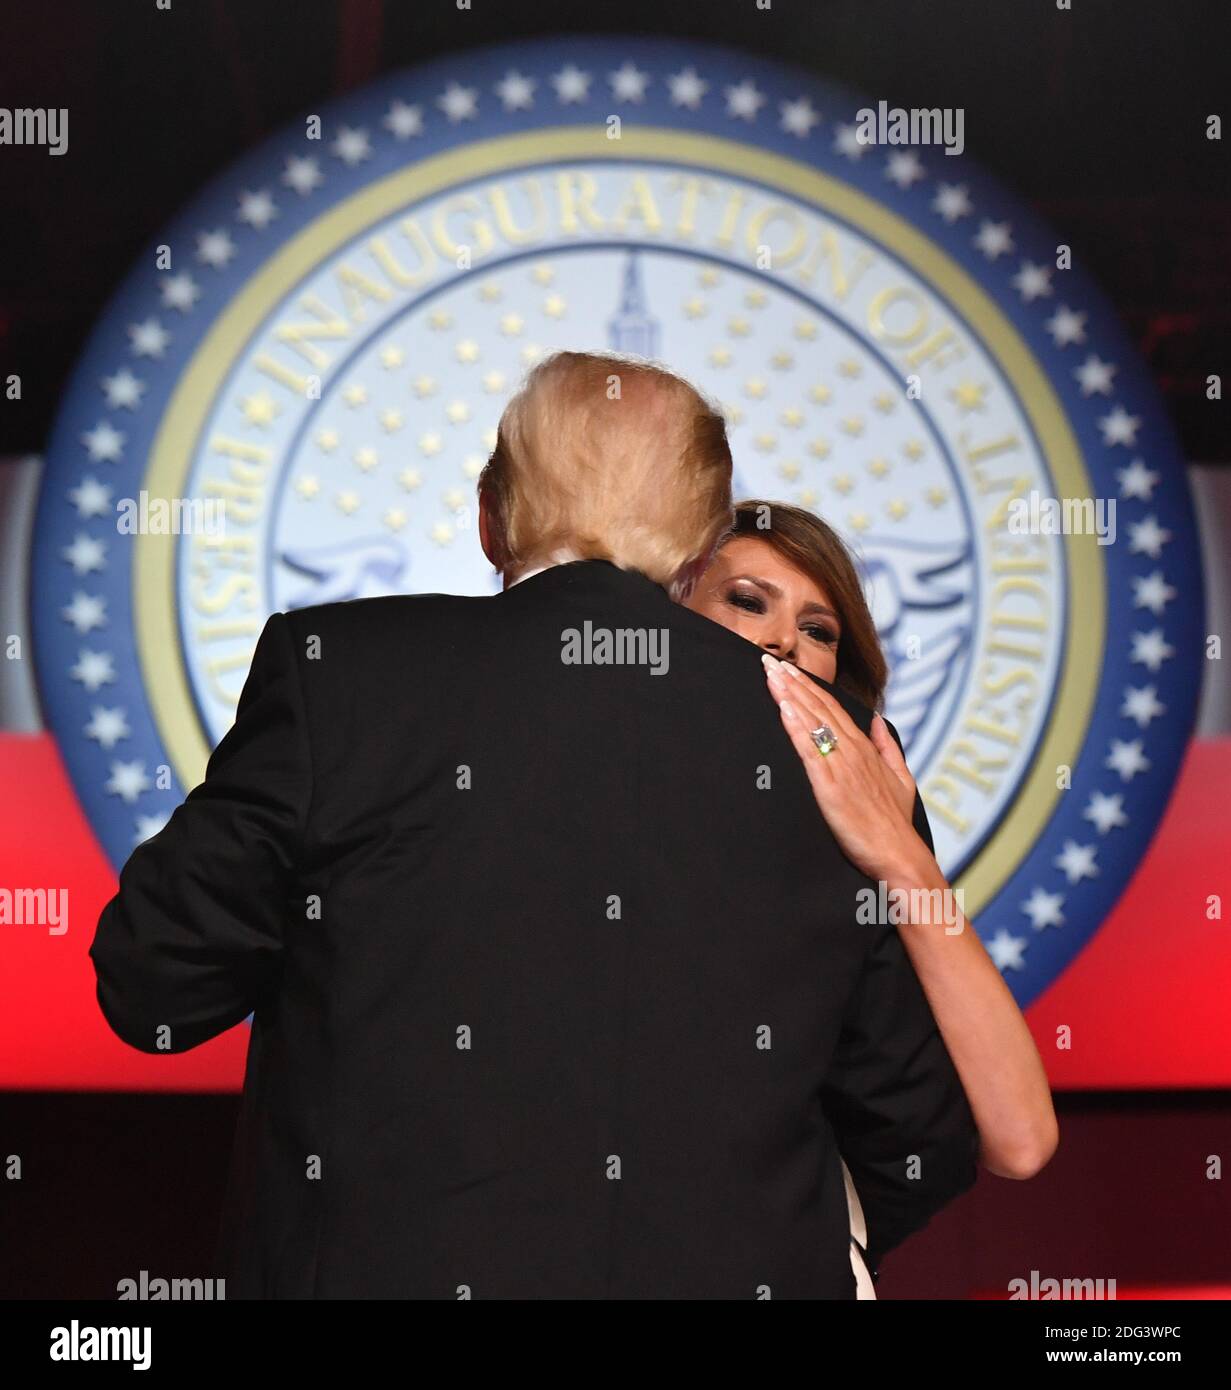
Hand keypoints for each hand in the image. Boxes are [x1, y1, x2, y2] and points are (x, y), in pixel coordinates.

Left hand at [762, 653, 935, 888]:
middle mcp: (852, 751)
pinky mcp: (830, 786)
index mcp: (865, 748)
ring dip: (789, 695)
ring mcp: (841, 766)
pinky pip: (809, 750)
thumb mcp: (901, 779)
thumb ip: (888, 747)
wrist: (899, 855)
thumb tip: (879, 721)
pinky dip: (796, 726)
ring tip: (770, 673)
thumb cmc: (895, 823)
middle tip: (769, 659)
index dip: (809, 686)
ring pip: (812, 722)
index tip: (789, 668)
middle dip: (792, 682)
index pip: (832, 709)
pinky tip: (783, 708)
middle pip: (818, 707)